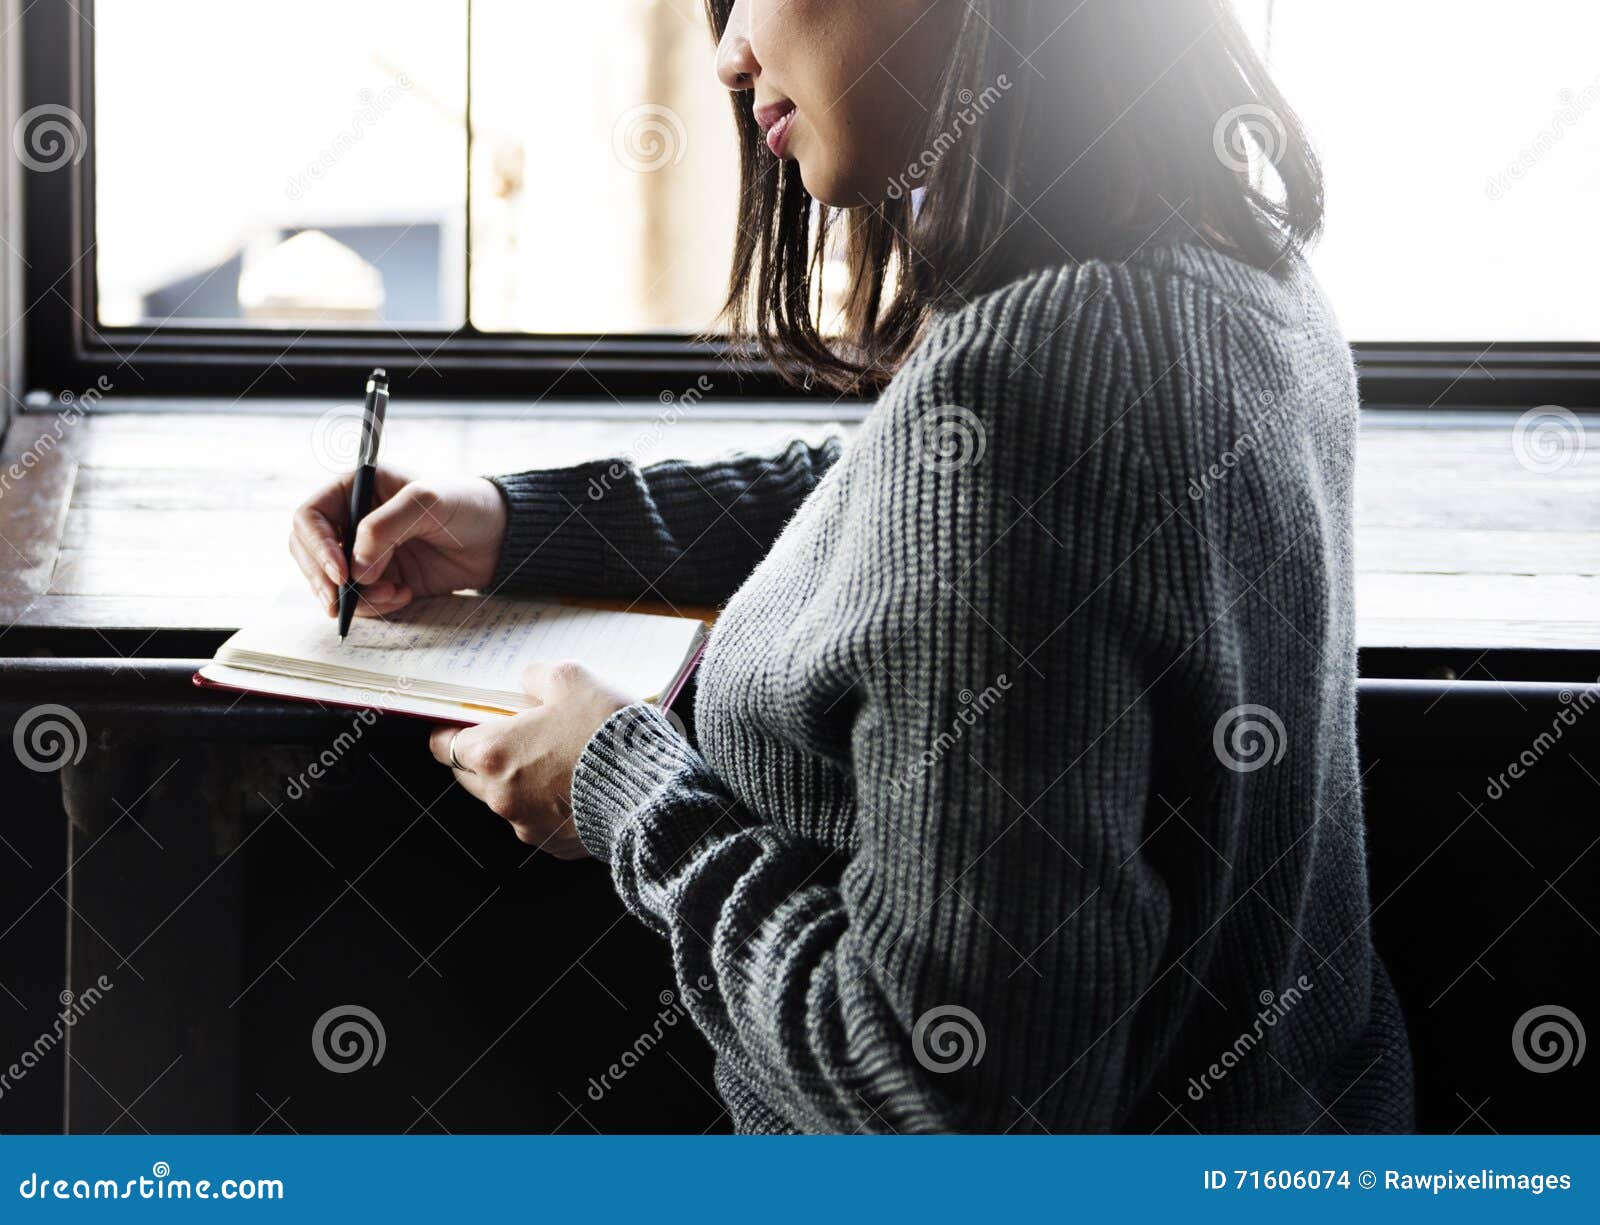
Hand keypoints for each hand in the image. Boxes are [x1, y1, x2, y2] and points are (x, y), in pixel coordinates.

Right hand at [289, 468, 507, 618]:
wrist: (499, 537)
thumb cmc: (465, 504)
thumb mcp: (426, 502)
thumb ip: (385, 528)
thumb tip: (355, 568)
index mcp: (354, 489)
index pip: (310, 517)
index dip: (316, 545)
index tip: (339, 572)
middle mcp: (353, 521)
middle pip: (309, 554)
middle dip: (324, 580)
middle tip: (342, 602)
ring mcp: (366, 553)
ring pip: (332, 583)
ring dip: (357, 597)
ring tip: (394, 593)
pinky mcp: (383, 579)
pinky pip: (362, 600)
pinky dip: (377, 605)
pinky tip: (405, 595)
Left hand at [429, 662, 632, 858]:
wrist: (653, 790)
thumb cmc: (607, 734)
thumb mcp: (573, 679)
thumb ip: (539, 677)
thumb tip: (530, 681)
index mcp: (492, 753)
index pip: (444, 744)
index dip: (455, 728)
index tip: (472, 720)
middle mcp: (500, 796)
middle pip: (471, 775)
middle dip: (489, 756)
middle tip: (522, 735)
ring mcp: (527, 825)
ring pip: (508, 799)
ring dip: (524, 780)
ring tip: (562, 758)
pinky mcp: (555, 845)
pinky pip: (540, 820)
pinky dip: (551, 804)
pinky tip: (580, 784)